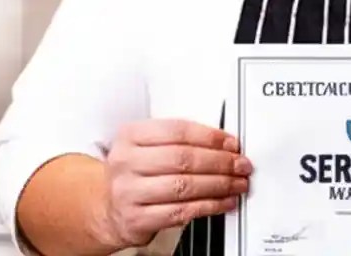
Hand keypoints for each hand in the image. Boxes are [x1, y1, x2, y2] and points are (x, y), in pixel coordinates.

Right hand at [97, 119, 252, 249]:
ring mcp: (128, 192)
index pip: (177, 130)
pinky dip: (209, 206)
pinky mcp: (136, 219)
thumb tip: (224, 143)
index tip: (231, 143)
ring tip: (237, 183)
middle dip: (220, 162)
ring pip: (184, 186)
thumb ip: (179, 140)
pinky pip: (181, 212)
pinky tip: (223, 202)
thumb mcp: (147, 147)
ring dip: (219, 185)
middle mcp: (126, 162)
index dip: (210, 137)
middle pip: (183, 159)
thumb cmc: (137, 173)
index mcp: (130, 136)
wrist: (110, 208)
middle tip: (240, 164)